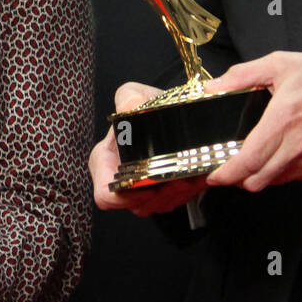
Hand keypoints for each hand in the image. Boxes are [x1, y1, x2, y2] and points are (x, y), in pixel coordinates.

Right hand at [90, 82, 208, 216]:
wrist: (167, 111)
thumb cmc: (145, 107)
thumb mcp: (134, 94)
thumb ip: (128, 97)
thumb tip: (130, 105)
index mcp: (105, 161)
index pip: (106, 195)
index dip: (125, 196)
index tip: (146, 184)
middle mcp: (121, 182)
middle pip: (137, 204)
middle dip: (160, 194)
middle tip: (179, 178)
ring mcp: (141, 193)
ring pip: (158, 206)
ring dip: (177, 193)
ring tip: (190, 175)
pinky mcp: (163, 196)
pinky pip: (175, 202)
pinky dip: (188, 191)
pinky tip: (196, 175)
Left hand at [205, 51, 301, 191]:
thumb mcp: (280, 64)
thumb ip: (243, 75)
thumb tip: (215, 85)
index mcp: (283, 121)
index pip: (248, 161)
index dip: (227, 174)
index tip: (215, 176)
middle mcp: (298, 146)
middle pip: (257, 180)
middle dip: (239, 178)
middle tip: (232, 167)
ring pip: (275, 181)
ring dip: (262, 174)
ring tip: (259, 156)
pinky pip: (296, 178)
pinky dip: (284, 170)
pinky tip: (284, 152)